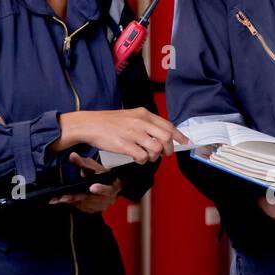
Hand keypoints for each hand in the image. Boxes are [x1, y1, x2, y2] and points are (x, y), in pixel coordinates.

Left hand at [49, 152, 121, 213]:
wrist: (103, 184)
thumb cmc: (100, 174)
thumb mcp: (93, 166)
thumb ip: (83, 162)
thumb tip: (72, 156)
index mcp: (114, 185)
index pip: (108, 189)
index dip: (101, 189)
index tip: (92, 188)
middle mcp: (110, 198)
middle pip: (94, 199)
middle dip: (78, 197)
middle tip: (65, 197)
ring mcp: (103, 205)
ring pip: (86, 205)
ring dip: (72, 201)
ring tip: (59, 198)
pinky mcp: (94, 209)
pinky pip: (82, 208)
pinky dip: (72, 204)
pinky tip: (61, 200)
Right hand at [53, 108, 190, 163]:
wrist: (89, 124)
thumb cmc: (109, 122)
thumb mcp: (131, 116)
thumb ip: (146, 123)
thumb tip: (162, 135)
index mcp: (143, 114)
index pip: (168, 125)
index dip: (179, 136)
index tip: (185, 143)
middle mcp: (140, 122)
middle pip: (166, 138)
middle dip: (168, 149)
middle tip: (164, 154)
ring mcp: (133, 133)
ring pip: (156, 149)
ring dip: (154, 156)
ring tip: (146, 156)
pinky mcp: (124, 145)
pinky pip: (142, 157)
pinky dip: (143, 160)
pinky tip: (136, 158)